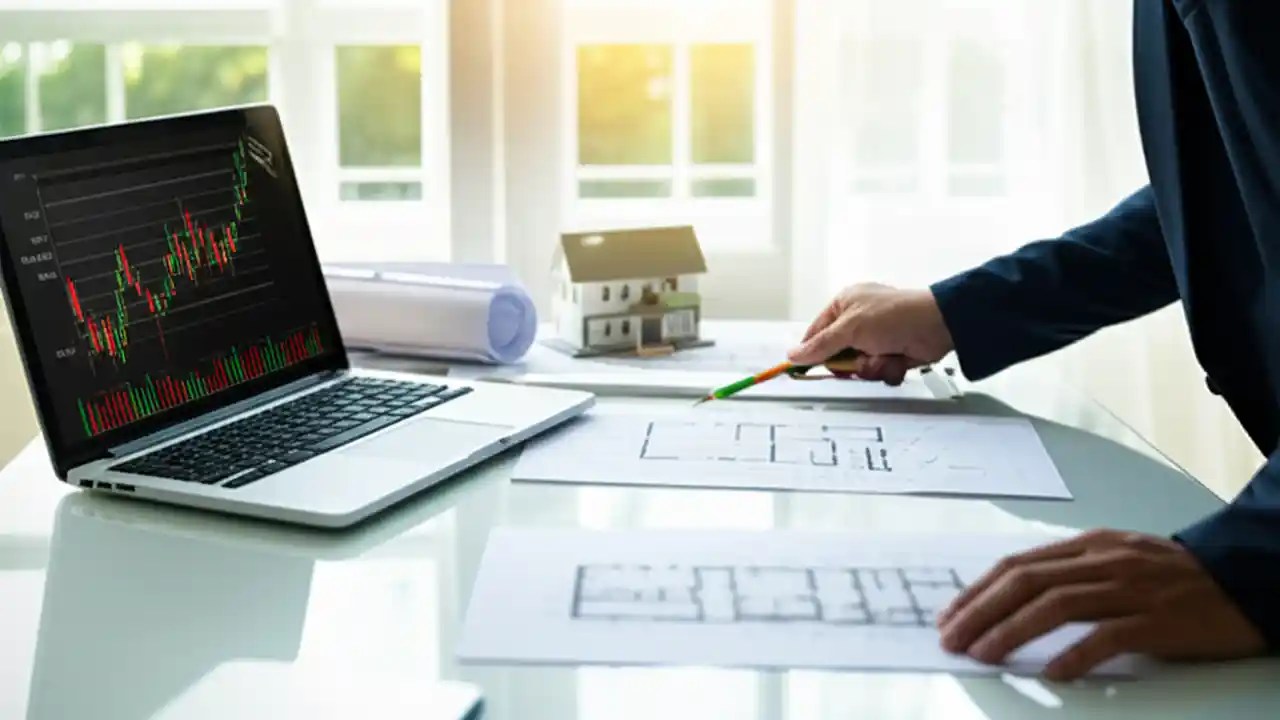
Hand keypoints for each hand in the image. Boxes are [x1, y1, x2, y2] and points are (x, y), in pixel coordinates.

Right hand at [787, 283, 953, 384]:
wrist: (937, 326)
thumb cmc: (893, 316)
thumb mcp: (850, 329)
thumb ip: (820, 345)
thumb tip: (792, 355)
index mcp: (844, 305)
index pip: (816, 333)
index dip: (811, 352)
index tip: (803, 370)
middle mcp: (858, 320)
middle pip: (837, 355)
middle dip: (850, 362)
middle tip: (858, 359)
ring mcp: (876, 338)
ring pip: (858, 367)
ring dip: (870, 367)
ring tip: (884, 356)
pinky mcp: (891, 353)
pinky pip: (877, 371)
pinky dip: (886, 370)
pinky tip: (897, 359)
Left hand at [936, 529, 1265, 680]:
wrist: (1243, 579)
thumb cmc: (1173, 576)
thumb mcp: (1116, 559)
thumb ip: (1071, 572)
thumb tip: (1013, 598)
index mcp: (1089, 545)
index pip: (1018, 564)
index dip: (978, 591)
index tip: (950, 616)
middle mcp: (1104, 560)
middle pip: (1027, 581)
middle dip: (981, 610)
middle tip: (952, 638)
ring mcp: (1131, 588)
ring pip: (1058, 604)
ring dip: (1012, 631)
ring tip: (984, 654)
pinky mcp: (1158, 620)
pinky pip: (1109, 636)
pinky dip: (1076, 654)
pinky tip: (1053, 672)